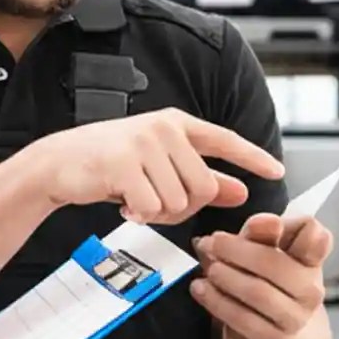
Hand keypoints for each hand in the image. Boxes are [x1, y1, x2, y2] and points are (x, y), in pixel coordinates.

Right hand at [27, 108, 285, 224]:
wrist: (60, 163)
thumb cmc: (113, 165)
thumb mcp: (159, 166)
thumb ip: (202, 179)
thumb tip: (240, 191)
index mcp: (176, 124)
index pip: (224, 139)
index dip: (253, 157)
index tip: (278, 170)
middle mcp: (163, 128)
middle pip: (202, 186)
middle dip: (183, 206)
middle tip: (155, 202)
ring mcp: (143, 143)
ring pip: (178, 201)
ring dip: (158, 213)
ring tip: (135, 200)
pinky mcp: (123, 164)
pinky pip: (152, 207)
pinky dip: (139, 215)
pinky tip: (123, 204)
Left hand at [190, 213, 332, 338]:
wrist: (259, 323)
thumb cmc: (259, 273)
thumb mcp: (258, 246)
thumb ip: (261, 231)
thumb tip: (267, 221)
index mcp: (311, 259)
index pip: (316, 238)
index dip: (296, 228)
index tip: (270, 223)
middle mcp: (310, 289)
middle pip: (276, 264)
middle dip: (238, 251)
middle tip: (211, 243)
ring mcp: (294, 317)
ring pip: (258, 292)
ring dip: (226, 276)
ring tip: (208, 267)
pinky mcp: (272, 338)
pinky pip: (242, 318)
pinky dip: (216, 300)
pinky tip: (200, 288)